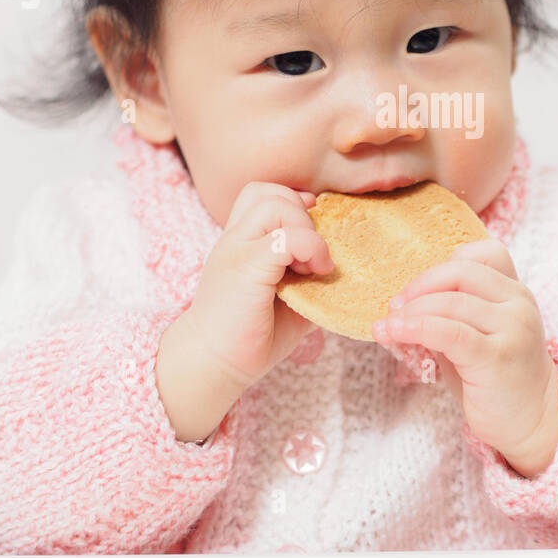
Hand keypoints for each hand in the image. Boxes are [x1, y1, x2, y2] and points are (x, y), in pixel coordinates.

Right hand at [185, 182, 332, 391]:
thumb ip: (309, 275)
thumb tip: (345, 268)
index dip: (296, 208)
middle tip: (311, 254)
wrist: (212, 365)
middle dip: (302, 215)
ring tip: (311, 265)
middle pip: (269, 191)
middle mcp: (235, 238)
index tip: (311, 242)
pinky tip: (314, 273)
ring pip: (276, 203)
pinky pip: (286, 237)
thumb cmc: (249, 336)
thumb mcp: (290, 298)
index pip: (264, 194)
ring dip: (306, 229)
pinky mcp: (245, 267)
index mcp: (241, 241)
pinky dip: (310, 248)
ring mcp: (237, 249)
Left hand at [372, 238, 557, 475]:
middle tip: (394, 306)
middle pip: (461, 272)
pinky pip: (450, 333)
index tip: (418, 288)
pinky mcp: (497, 357)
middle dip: (419, 286)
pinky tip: (394, 334)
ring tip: (387, 325)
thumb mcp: (478, 336)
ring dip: (410, 311)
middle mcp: (519, 303)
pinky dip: (416, 328)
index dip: (445, 265)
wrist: (534, 422)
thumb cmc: (498, 380)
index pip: (485, 253)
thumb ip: (450, 314)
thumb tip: (400, 305)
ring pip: (451, 302)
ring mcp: (512, 329)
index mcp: (515, 292)